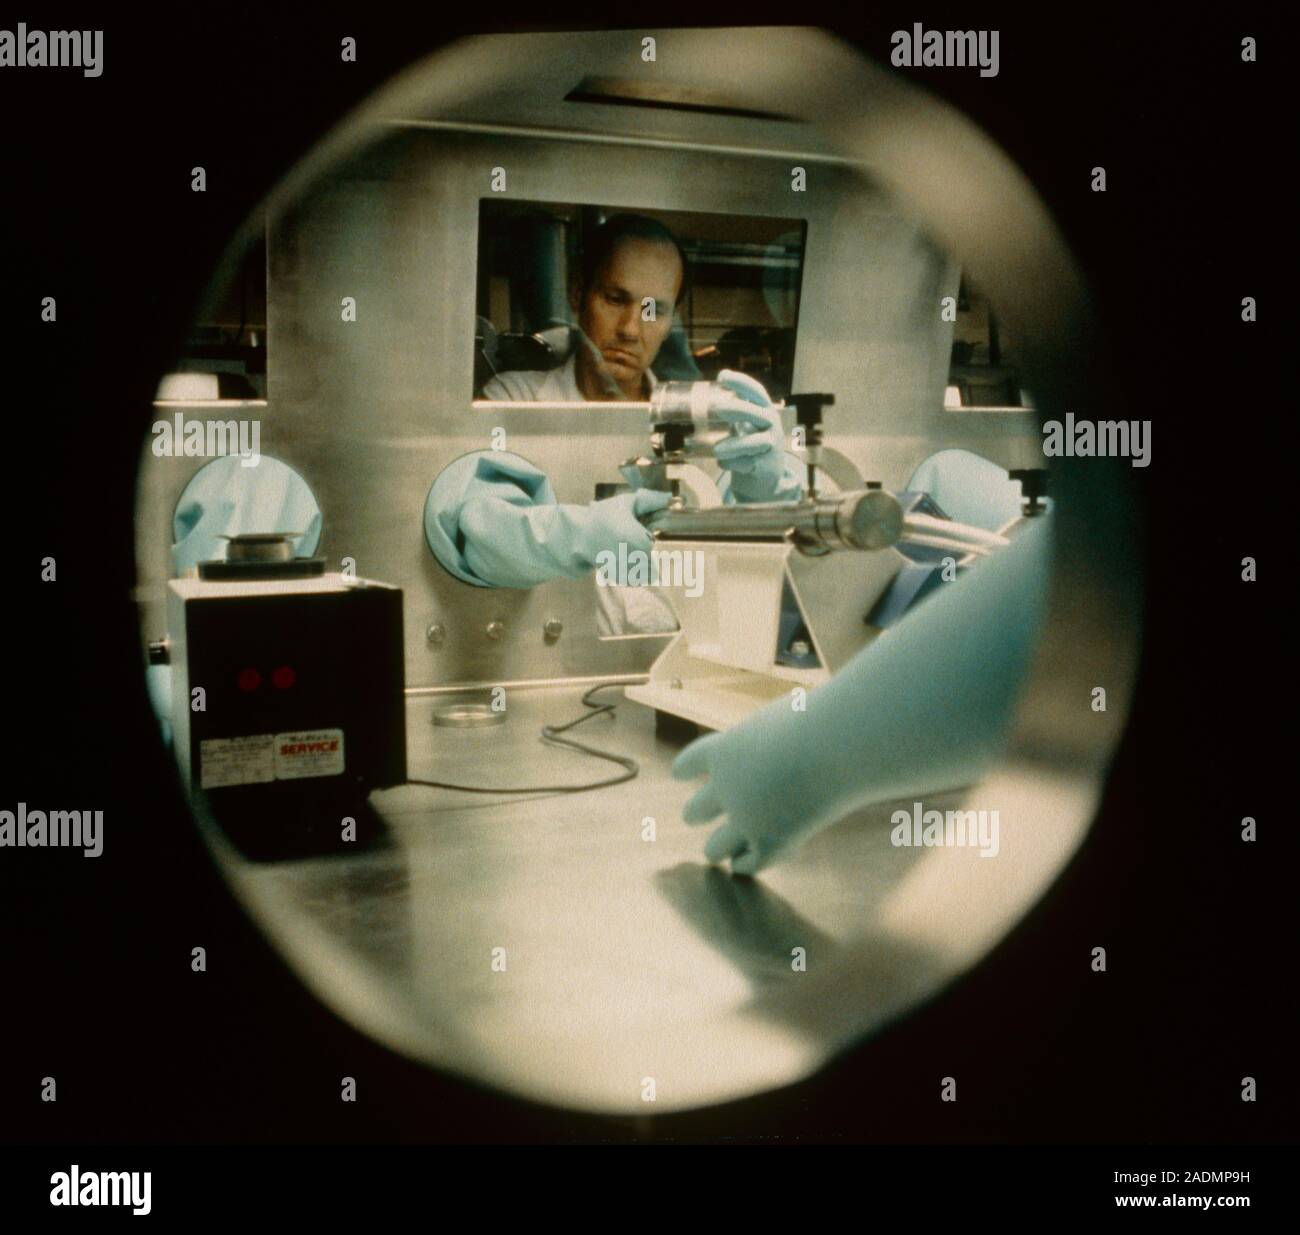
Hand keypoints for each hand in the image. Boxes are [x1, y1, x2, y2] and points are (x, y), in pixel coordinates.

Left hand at [671, 702, 826, 875]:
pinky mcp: (770, 842)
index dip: (685, 769)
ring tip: (715, 851)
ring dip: (717, 848)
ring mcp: (745, 818)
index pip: (692, 761)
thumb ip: (772, 744)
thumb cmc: (820, 721)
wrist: (837, 742)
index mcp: (725, 749)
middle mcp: (726, 786)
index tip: (677, 774)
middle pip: (695, 811)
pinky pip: (749, 863)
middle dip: (697, 813)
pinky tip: (746, 863)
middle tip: (694, 816)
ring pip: (714, 848)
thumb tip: (782, 760)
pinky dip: (747, 863)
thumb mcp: (783, 721)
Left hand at [708, 370, 794, 501]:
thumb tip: (700, 400)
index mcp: (764, 411)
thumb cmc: (750, 443)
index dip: (741, 382)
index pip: (756, 392)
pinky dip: (732, 463)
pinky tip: (721, 463)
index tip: (722, 376)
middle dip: (739, 409)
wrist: (765, 475)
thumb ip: (730, 413)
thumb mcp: (743, 424)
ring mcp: (771, 446)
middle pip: (759, 414)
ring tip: (716, 450)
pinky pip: (748, 464)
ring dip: (735, 444)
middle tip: (717, 408)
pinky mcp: (767, 466)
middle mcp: (771, 426)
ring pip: (756, 442)